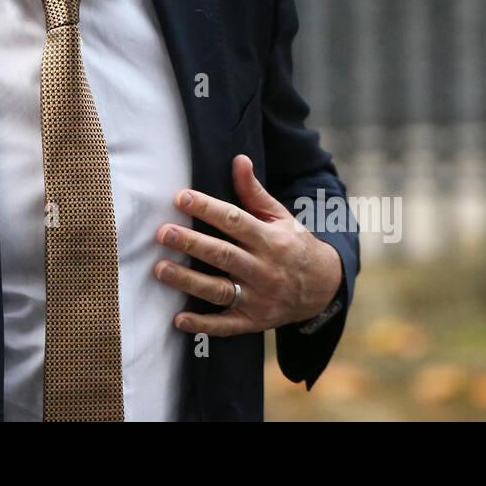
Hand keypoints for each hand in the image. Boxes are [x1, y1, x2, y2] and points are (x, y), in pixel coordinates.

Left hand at [154, 153, 343, 336]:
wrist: (324, 288)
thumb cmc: (293, 244)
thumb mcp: (280, 216)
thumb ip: (254, 192)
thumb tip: (238, 159)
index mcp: (270, 239)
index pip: (235, 221)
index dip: (207, 208)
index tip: (181, 197)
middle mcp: (264, 269)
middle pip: (223, 254)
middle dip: (191, 243)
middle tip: (163, 232)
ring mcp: (259, 298)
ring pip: (220, 289)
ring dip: (188, 281)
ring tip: (160, 269)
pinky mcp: (253, 321)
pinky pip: (226, 325)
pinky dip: (203, 325)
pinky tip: (178, 319)